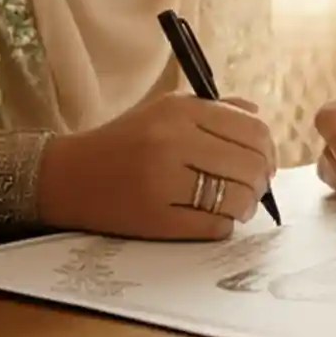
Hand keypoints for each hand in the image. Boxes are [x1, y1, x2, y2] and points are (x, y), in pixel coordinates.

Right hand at [37, 93, 275, 239]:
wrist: (67, 176)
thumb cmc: (124, 141)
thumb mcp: (165, 110)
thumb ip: (214, 110)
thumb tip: (258, 115)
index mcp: (180, 111)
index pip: (252, 131)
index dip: (268, 151)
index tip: (264, 162)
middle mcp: (173, 142)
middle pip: (251, 166)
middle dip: (261, 181)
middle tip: (253, 188)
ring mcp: (164, 183)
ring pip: (237, 198)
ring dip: (246, 206)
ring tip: (236, 205)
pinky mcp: (157, 220)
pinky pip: (216, 226)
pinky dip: (224, 225)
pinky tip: (213, 217)